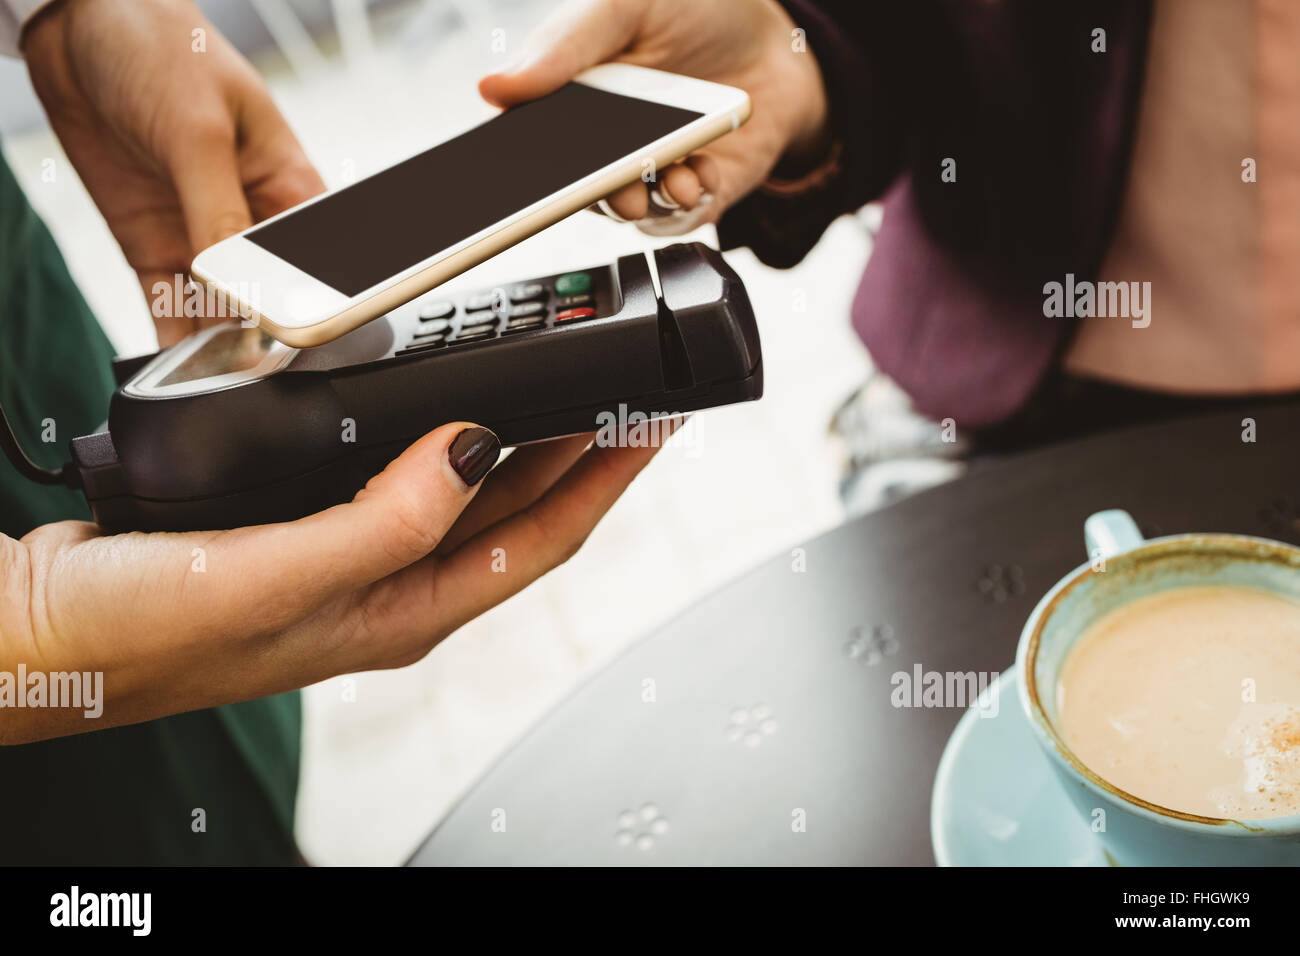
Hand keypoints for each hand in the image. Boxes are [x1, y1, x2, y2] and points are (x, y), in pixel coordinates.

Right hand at [0, 424, 671, 744]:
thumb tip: (471, 450)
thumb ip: (381, 523)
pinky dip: (438, 430)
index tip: (653, 424)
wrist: (34, 635)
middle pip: (515, 512)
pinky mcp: (307, 524)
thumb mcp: (274, 582)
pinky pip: (400, 471)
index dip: (605, 482)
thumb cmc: (136, 636)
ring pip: (464, 489)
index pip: (537, 541)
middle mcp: (388, 589)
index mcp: (400, 614)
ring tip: (565, 384)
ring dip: (521, 438)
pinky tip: (445, 401)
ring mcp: (349, 556)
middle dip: (582, 455)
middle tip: (627, 391)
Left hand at [23, 0, 324, 345]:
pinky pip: (169, 305)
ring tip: (224, 378)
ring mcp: (201, 234)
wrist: (74, 25)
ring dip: (222, 344)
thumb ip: (218, 213)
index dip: (318, 301)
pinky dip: (173, 338)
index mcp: (287, 184)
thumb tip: (236, 282)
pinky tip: (181, 368)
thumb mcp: (197, 131)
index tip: (308, 339)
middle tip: (263, 368)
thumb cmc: (159, 48)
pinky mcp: (156, 244)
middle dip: (268, 333)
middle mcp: (250, 217)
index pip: (318, 259)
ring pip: (223, 309)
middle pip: (271, 294)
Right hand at [480, 0, 828, 232]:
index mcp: (571, 96)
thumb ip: (564, 45)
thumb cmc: (698, 12)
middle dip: (582, 198)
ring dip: (642, 201)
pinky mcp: (689, 195)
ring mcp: (645, 172)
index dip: (508, 170)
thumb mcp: (626, 6)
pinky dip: (687, 202)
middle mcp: (602, 143)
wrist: (780, 41)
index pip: (523, 143)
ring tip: (671, 173)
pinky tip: (702, 169)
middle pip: (568, 190)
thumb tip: (493, 87)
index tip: (508, 184)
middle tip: (606, 186)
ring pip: (623, 212)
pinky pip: (674, 220)